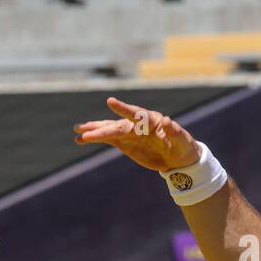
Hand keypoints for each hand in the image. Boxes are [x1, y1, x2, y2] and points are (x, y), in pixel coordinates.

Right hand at [75, 97, 202, 172]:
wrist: (179, 158)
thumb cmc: (182, 146)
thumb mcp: (181, 140)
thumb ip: (174, 131)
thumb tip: (167, 120)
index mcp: (151, 120)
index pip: (135, 113)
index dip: (123, 108)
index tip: (110, 102)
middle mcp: (137, 124)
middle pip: (117, 125)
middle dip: (101, 128)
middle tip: (85, 130)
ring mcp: (130, 133)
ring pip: (109, 129)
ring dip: (93, 130)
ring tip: (77, 130)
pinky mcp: (125, 143)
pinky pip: (107, 139)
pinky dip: (95, 139)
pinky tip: (80, 139)